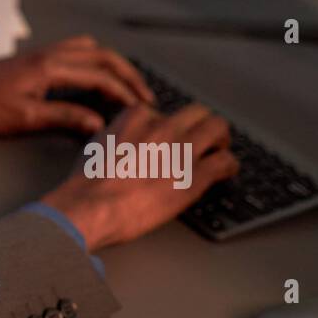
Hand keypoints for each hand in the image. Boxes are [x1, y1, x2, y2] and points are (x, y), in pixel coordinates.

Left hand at [0, 35, 154, 136]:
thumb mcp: (26, 118)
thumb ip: (65, 119)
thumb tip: (98, 123)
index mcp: (50, 67)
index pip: (100, 76)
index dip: (125, 93)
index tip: (143, 109)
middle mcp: (49, 55)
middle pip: (102, 56)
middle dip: (128, 75)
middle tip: (146, 96)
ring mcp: (41, 55)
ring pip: (89, 50)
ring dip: (111, 66)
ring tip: (126, 89)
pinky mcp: (34, 61)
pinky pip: (73, 53)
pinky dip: (92, 64)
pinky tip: (93, 84)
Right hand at [40, 103, 238, 250]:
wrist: (92, 206)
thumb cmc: (88, 182)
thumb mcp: (96, 143)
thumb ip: (116, 134)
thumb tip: (121, 138)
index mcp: (137, 117)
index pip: (163, 112)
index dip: (169, 127)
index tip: (170, 138)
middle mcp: (162, 127)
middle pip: (197, 112)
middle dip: (202, 124)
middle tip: (205, 138)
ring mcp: (181, 149)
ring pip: (218, 127)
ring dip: (221, 139)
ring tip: (220, 150)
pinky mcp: (195, 176)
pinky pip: (225, 161)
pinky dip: (229, 165)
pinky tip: (226, 170)